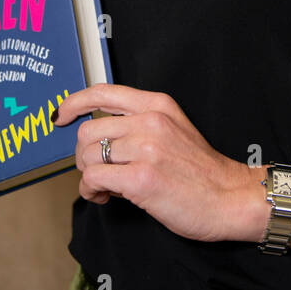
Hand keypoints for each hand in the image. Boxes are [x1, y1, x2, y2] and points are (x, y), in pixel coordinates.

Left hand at [54, 83, 255, 242]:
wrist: (229, 197)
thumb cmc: (201, 171)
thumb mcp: (174, 130)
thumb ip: (139, 126)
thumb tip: (97, 139)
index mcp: (157, 105)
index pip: (103, 92)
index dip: (74, 103)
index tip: (61, 115)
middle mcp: (150, 121)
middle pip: (87, 131)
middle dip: (83, 156)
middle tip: (98, 171)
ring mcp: (146, 149)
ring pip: (88, 157)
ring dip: (89, 176)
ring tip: (107, 188)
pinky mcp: (141, 179)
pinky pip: (93, 179)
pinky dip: (92, 191)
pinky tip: (107, 197)